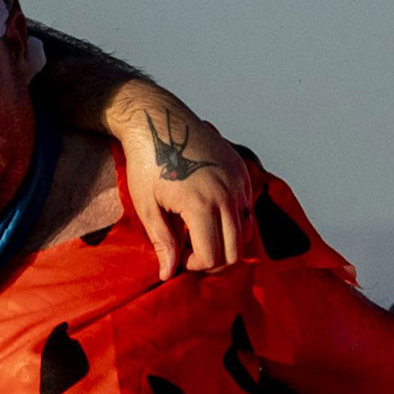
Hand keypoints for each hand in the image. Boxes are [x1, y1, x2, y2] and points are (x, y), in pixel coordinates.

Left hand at [124, 98, 261, 278]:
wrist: (157, 120)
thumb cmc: (146, 163)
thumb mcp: (147, 206)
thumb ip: (163, 242)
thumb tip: (168, 273)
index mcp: (201, 204)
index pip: (212, 256)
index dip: (195, 266)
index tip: (178, 258)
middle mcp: (227, 194)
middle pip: (235, 250)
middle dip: (214, 261)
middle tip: (192, 255)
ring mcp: (238, 181)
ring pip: (246, 232)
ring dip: (227, 242)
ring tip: (200, 236)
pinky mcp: (241, 171)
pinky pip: (247, 208)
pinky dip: (234, 221)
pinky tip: (210, 215)